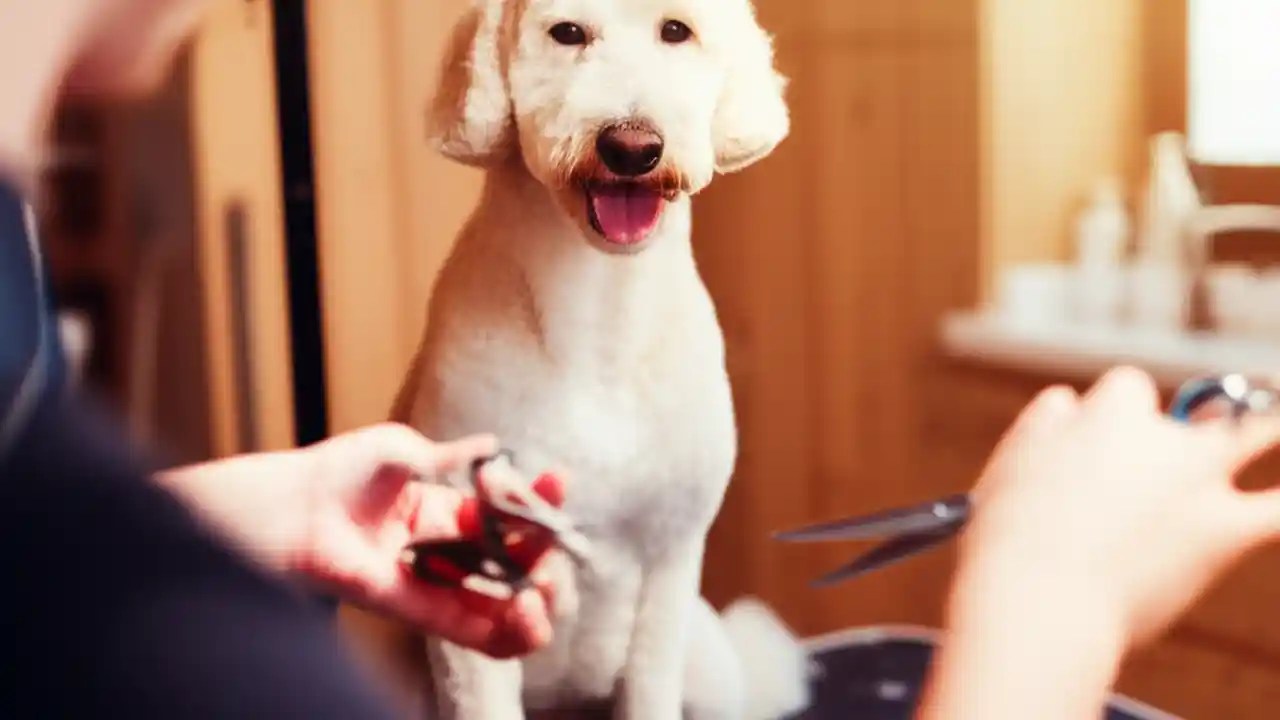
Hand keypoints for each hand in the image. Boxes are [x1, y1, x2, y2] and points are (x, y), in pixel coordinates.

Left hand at [159, 423, 565, 658]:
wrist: (292, 506)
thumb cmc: (337, 472)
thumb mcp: (402, 450)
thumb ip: (451, 456)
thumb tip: (495, 445)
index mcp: (443, 512)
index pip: (506, 515)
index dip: (536, 500)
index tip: (559, 479)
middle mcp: (443, 553)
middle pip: (511, 564)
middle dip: (543, 554)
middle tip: (555, 541)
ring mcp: (432, 584)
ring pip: (499, 609)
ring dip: (536, 605)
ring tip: (548, 592)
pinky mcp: (416, 611)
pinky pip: (469, 631)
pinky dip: (505, 629)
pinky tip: (529, 614)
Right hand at [957, 366, 1279, 647]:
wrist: (1039, 599)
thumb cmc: (1010, 541)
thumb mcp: (1011, 463)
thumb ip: (1045, 426)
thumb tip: (1066, 400)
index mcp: (1106, 413)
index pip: (1129, 390)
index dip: (1117, 418)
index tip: (1103, 447)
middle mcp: (1161, 434)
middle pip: (1205, 403)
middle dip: (1207, 413)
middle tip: (1205, 429)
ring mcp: (1199, 478)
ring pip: (1257, 429)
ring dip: (1265, 425)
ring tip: (1266, 426)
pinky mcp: (1225, 532)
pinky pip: (1279, 512)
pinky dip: (1276, 508)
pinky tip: (1274, 509)